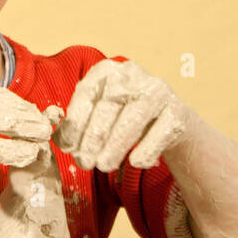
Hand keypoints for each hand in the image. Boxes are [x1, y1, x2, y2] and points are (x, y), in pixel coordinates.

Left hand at [53, 59, 193, 171]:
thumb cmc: (122, 119)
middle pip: (109, 105)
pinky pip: (161, 131)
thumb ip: (77, 126)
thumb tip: (59, 142)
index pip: (86, 94)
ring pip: (134, 117)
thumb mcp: (97, 116)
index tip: (68, 148)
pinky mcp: (178, 109)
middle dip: (93, 137)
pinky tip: (136, 163)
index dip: (75, 123)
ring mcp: (158, 89)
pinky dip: (147, 148)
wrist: (167, 122)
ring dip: (116, 145)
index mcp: (105, 71)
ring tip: (104, 166)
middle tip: (84, 163)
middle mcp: (132, 73)